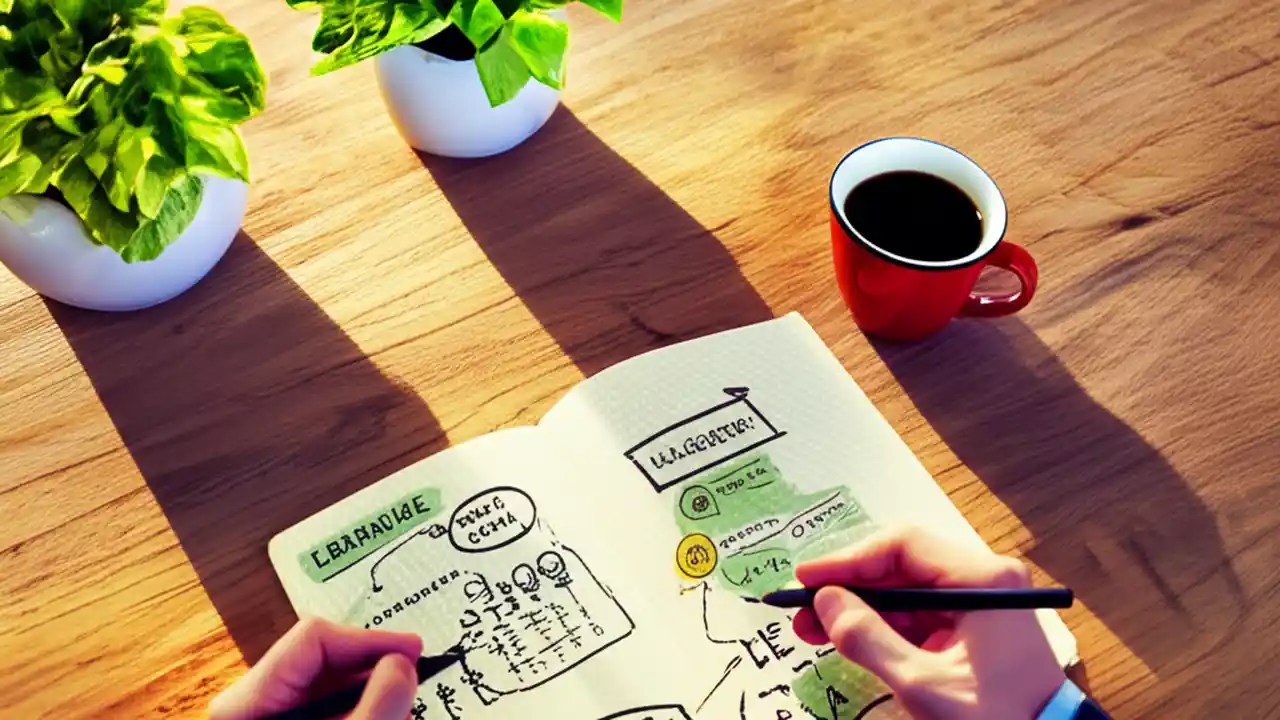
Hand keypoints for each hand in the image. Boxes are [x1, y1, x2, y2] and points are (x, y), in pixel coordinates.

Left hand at [210, 617, 422, 719]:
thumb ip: (374, 706)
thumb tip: (401, 664)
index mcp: (247, 701)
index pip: (314, 637)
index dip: (369, 639)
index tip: (411, 651)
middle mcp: (256, 702)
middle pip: (328, 659)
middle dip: (377, 670)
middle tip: (412, 685)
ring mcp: (276, 714)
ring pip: (335, 684)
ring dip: (375, 692)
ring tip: (398, 712)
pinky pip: (335, 705)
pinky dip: (365, 709)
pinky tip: (383, 717)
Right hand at [793, 525, 1065, 719]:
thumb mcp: (923, 685)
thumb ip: (868, 639)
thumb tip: (825, 603)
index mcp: (984, 580)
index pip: (902, 546)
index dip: (848, 560)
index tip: (807, 580)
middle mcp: (985, 580)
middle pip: (900, 566)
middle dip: (848, 587)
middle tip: (802, 609)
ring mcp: (981, 604)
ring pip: (905, 591)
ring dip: (859, 607)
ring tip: (813, 628)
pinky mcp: (974, 629)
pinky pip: (918, 615)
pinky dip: (881, 626)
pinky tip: (847, 638)